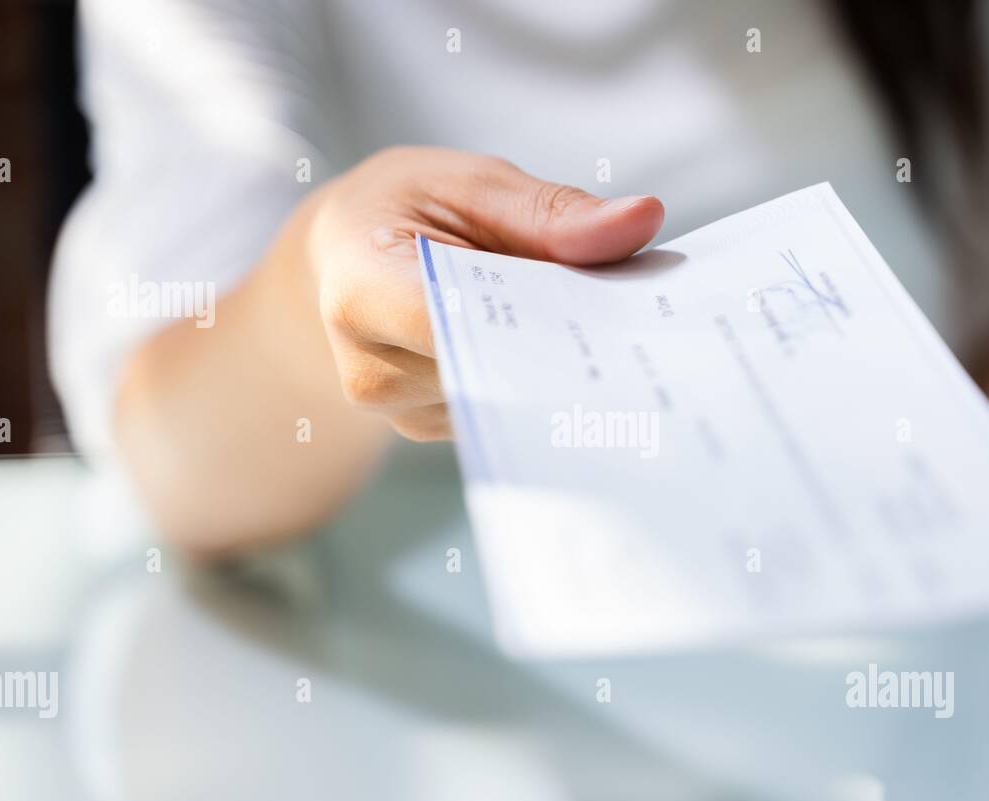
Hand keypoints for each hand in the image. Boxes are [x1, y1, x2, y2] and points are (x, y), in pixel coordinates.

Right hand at [303, 146, 663, 439]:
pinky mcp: (429, 429)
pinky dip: (532, 376)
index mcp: (361, 291)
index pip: (456, 326)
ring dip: (551, 361)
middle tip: (631, 319)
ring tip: (578, 320)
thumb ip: (553, 211)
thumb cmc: (406, 207)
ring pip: (505, 396)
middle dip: (561, 344)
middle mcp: (370, 369)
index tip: (608, 312)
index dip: (537, 322)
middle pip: (492, 372)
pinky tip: (548, 346)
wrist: (347, 254)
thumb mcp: (472, 184)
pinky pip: (501, 408)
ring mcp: (399, 410)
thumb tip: (642, 220)